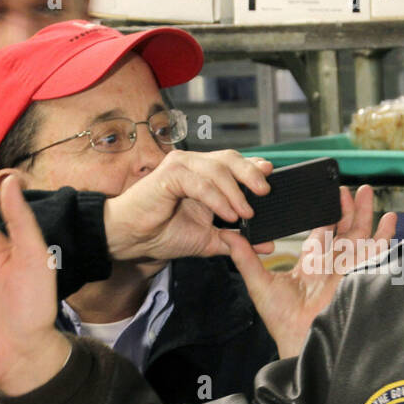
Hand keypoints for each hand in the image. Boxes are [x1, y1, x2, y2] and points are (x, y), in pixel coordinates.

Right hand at [103, 150, 273, 261]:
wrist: (132, 238)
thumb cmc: (163, 233)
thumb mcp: (209, 239)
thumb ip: (236, 239)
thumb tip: (267, 245)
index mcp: (204, 176)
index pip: (235, 164)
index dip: (254, 169)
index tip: (271, 183)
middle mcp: (194, 165)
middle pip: (230, 158)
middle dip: (251, 174)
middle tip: (265, 193)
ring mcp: (181, 165)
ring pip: (218, 169)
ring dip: (235, 192)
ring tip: (245, 214)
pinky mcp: (169, 173)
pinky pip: (200, 182)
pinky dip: (217, 198)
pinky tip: (227, 214)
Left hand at [226, 184, 396, 358]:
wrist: (301, 339)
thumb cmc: (280, 319)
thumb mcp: (259, 282)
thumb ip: (246, 257)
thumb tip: (229, 236)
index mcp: (311, 265)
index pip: (322, 233)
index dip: (325, 214)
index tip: (327, 195)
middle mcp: (330, 266)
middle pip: (344, 230)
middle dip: (348, 208)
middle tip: (349, 188)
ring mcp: (346, 270)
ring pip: (360, 237)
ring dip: (365, 214)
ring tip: (367, 192)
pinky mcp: (358, 276)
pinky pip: (375, 254)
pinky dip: (384, 237)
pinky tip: (390, 219)